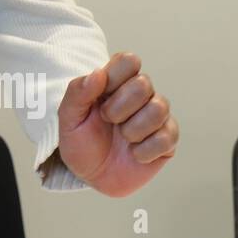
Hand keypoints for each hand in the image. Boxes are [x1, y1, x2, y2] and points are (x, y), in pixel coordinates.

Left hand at [57, 52, 177, 195]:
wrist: (92, 177)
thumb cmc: (82, 143)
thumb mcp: (69, 119)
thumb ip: (78, 92)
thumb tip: (98, 73)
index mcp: (117, 82)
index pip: (129, 60)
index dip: (115, 78)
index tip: (100, 98)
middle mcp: (141, 95)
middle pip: (144, 83)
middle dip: (119, 109)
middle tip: (108, 121)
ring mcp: (157, 116)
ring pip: (159, 108)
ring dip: (133, 130)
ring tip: (123, 139)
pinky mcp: (168, 139)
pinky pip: (167, 137)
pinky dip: (144, 151)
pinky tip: (135, 154)